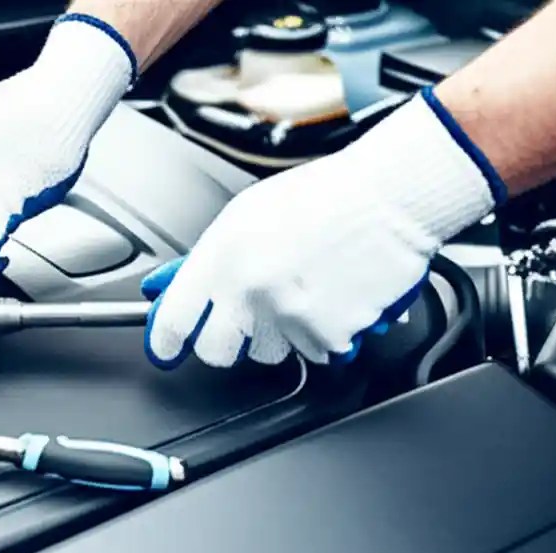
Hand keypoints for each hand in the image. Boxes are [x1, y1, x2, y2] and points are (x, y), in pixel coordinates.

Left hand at [143, 90, 502, 367]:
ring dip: (282, 335)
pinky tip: (335, 297)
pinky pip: (316, 354)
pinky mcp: (328, 337)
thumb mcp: (247, 215)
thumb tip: (170, 289)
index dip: (165, 341)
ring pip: (269, 354)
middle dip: (229, 342)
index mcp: (222, 258)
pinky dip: (326, 335)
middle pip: (215, 352)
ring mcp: (288, 319)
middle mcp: (249, 292)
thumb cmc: (326, 197)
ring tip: (306, 292)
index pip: (173, 320)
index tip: (165, 349)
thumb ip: (209, 260)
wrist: (391, 197)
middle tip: (249, 319)